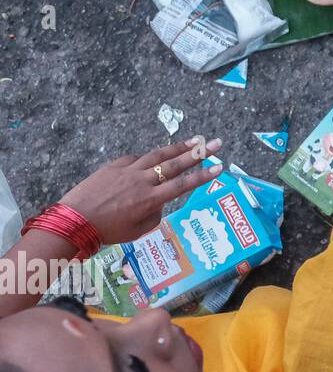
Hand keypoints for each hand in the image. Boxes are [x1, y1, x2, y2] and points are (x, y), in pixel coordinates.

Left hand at [58, 138, 224, 245]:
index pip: (183, 185)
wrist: (74, 220)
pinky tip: (156, 155)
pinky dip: (148, 157)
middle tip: (217, 143)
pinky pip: (136, 158)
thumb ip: (154, 216)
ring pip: (158, 155)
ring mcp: (128, 171)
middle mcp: (143, 181)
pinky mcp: (114, 166)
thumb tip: (160, 202)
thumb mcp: (137, 231)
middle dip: (199, 153)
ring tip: (195, 140)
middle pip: (175, 164)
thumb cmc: (107, 231)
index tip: (219, 167)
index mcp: (150, 200)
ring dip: (178, 147)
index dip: (203, 176)